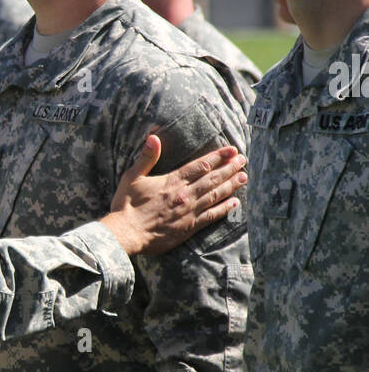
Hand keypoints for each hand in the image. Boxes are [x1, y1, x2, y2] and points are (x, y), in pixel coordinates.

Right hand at [101, 135, 246, 255]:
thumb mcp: (132, 177)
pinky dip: (225, 209)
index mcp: (172, 181)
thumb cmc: (127, 205)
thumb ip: (146, 157)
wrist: (126, 233)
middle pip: (212, 178)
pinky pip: (211, 216)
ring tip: (244, 176)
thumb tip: (153, 137)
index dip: (218, 157)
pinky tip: (235, 203)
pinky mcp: (189, 227)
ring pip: (215, 195)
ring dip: (231, 185)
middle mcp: (185, 194)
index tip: (231, 150)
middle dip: (229, 168)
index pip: (200, 165)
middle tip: (243, 160)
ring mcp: (189, 211)